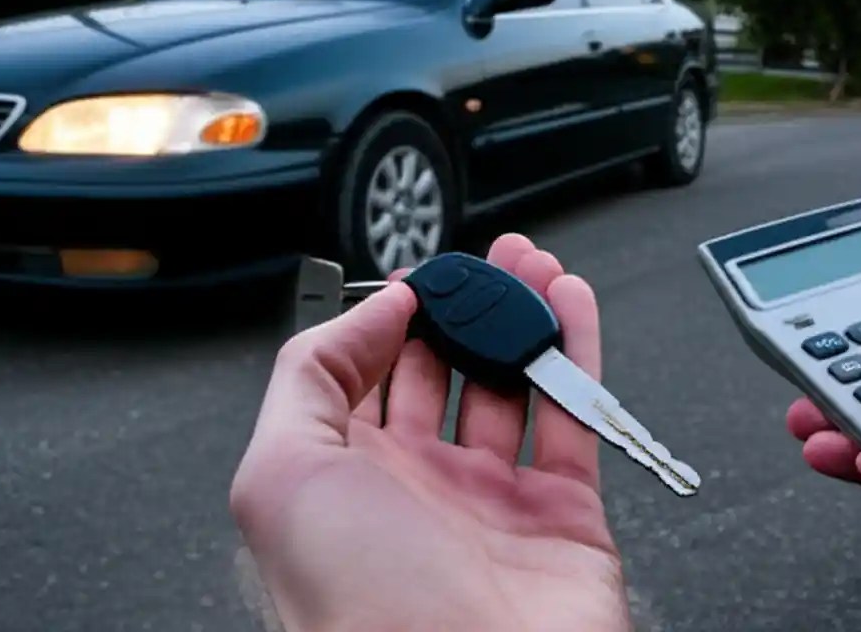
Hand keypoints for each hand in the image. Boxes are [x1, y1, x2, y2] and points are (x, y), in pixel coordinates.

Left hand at [230, 234, 631, 631]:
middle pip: (442, 372)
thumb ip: (310, 373)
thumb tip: (374, 311)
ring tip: (532, 267)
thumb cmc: (362, 611)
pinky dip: (577, 352)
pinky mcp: (564, 514)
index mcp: (344, 483)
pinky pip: (574, 416)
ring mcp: (494, 501)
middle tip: (483, 263)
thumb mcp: (283, 473)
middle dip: (462, 309)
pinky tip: (570, 304)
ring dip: (521, 317)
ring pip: (511, 385)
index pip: (362, 376)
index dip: (386, 318)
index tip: (416, 277)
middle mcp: (419, 489)